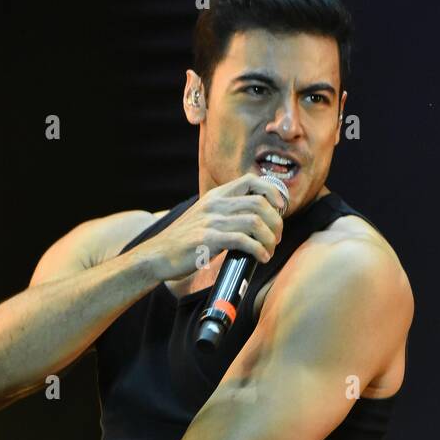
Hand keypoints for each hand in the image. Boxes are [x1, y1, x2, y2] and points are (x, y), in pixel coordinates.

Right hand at [143, 171, 285, 281]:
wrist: (158, 255)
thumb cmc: (183, 241)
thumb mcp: (204, 217)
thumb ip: (225, 213)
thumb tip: (253, 220)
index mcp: (215, 196)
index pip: (251, 181)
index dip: (272, 191)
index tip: (281, 207)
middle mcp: (215, 204)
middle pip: (259, 202)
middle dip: (276, 221)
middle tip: (277, 237)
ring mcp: (211, 221)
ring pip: (255, 221)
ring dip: (269, 237)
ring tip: (270, 249)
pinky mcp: (208, 240)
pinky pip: (243, 241)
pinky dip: (258, 250)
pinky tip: (261, 258)